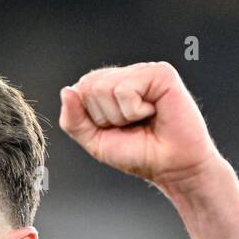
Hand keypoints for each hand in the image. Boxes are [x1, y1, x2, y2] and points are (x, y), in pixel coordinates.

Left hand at [59, 62, 220, 192]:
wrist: (172, 167)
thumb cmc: (139, 154)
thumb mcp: (95, 141)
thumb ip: (74, 120)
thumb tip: (67, 90)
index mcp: (110, 85)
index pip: (79, 90)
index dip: (92, 118)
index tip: (116, 129)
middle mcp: (126, 74)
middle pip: (89, 87)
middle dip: (104, 117)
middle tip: (131, 126)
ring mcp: (144, 71)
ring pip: (104, 88)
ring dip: (121, 116)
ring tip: (143, 119)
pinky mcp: (160, 73)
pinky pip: (126, 89)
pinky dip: (134, 111)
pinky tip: (153, 112)